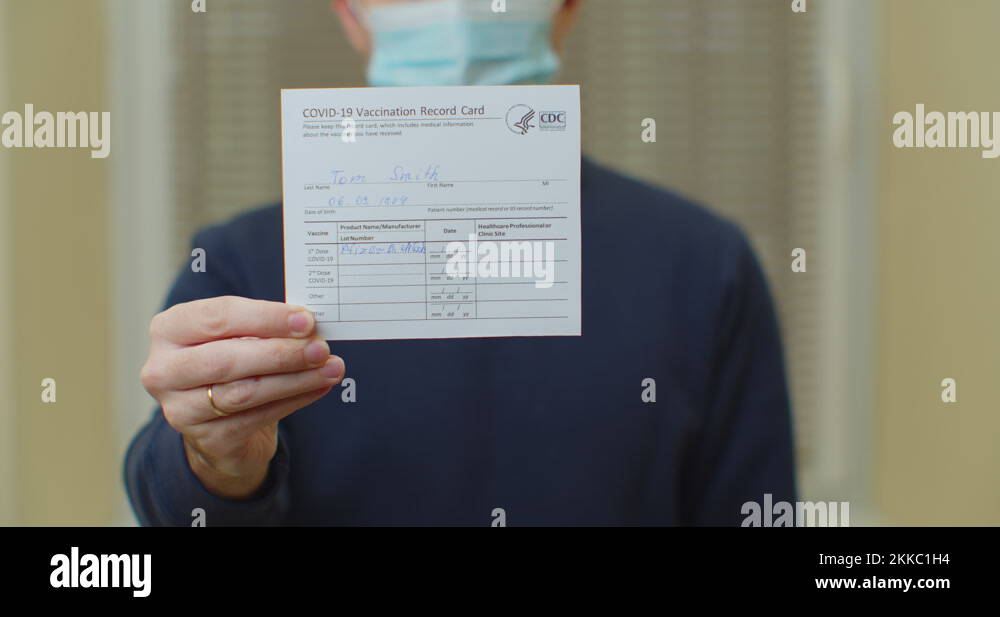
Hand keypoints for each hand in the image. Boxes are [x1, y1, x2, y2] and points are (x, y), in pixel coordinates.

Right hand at [140, 296, 344, 497]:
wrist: (222, 424)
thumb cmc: (233, 365)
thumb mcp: (240, 337)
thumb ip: (265, 327)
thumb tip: (308, 324)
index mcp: (170, 330)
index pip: (218, 317)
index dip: (266, 318)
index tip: (306, 320)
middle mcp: (164, 370)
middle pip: (226, 360)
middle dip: (280, 353)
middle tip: (321, 348)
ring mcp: (180, 409)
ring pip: (244, 392)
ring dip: (294, 379)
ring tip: (330, 368)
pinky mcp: (206, 440)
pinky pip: (257, 418)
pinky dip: (294, 400)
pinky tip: (319, 387)